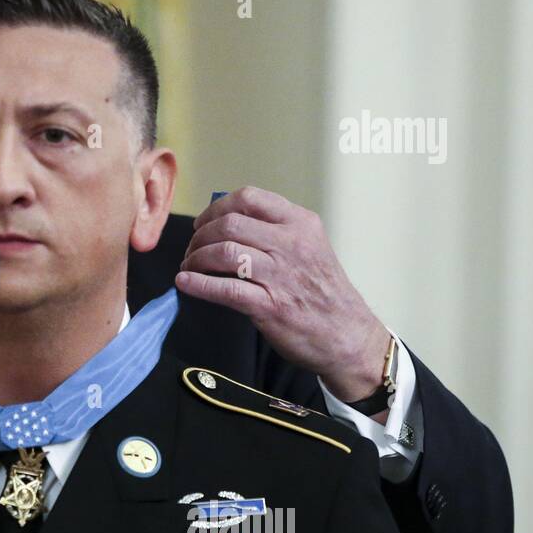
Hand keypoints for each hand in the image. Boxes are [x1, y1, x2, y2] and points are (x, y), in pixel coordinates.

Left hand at [176, 186, 391, 405]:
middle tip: (191, 249)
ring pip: (224, 252)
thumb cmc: (323, 291)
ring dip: (195, 258)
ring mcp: (280, 274)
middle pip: (229, 224)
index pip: (249, 198)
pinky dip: (198, 284)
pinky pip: (225, 289)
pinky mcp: (270, 305)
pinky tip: (185, 282)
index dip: (216, 208)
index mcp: (300, 223)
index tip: (202, 223)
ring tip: (188, 266)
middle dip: (200, 236)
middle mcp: (291, 243)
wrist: (348, 334)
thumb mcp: (309, 247)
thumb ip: (276, 231)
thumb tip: (226, 223)